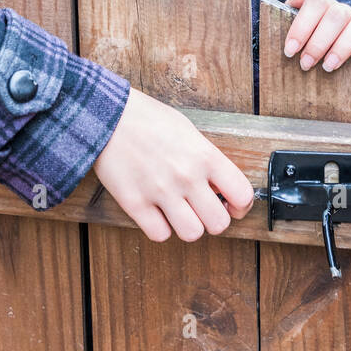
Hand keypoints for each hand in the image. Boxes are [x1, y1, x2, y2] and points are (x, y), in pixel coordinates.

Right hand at [92, 86, 255, 242]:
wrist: (107, 115)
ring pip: (192, 234)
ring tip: (178, 211)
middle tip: (202, 209)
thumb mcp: (188, 131)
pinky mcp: (135, 203)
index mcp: (204, 155)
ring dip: (187, 225)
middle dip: (213, 219)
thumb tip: (221, 188)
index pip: (243, 194)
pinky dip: (160, 227)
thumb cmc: (148, 119)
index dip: (241, 206)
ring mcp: (160, 191)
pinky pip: (160, 235)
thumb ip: (207, 159)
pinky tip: (156, 211)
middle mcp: (186, 176)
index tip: (232, 205)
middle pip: (219, 223)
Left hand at [282, 0, 350, 70]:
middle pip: (337, 14)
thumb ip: (295, 9)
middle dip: (319, 42)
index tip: (290, 51)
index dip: (301, 25)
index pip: (316, 2)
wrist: (348, 68)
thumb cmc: (318, 49)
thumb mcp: (302, 32)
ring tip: (329, 65)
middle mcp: (348, 11)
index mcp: (327, 6)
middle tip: (306, 64)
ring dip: (344, 44)